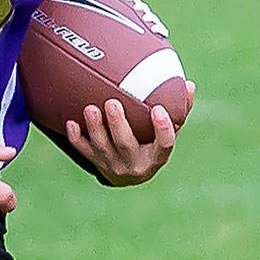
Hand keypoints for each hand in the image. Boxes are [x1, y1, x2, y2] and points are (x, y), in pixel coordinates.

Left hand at [65, 81, 195, 186]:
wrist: (131, 175)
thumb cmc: (153, 144)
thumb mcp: (168, 132)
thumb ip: (180, 110)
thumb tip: (189, 85)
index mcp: (157, 156)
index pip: (165, 144)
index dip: (162, 129)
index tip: (158, 109)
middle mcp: (136, 165)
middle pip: (126, 145)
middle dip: (118, 124)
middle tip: (112, 102)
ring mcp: (114, 166)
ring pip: (102, 148)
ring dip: (94, 128)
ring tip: (89, 108)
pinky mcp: (96, 164)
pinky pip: (84, 151)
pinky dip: (76, 138)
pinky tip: (70, 123)